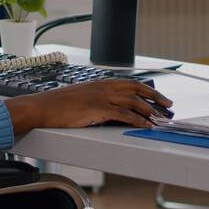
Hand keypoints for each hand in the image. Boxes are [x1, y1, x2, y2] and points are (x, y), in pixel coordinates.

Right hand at [4, 79, 173, 133]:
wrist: (40, 107)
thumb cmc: (56, 105)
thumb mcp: (80, 98)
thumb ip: (97, 101)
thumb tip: (112, 111)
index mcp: (100, 83)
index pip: (131, 83)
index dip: (148, 90)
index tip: (159, 98)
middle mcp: (103, 87)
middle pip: (137, 89)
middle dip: (155, 98)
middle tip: (168, 107)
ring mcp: (100, 97)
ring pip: (133, 101)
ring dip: (150, 111)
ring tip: (161, 120)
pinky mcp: (97, 109)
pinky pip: (123, 114)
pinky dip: (137, 120)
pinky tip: (145, 125)